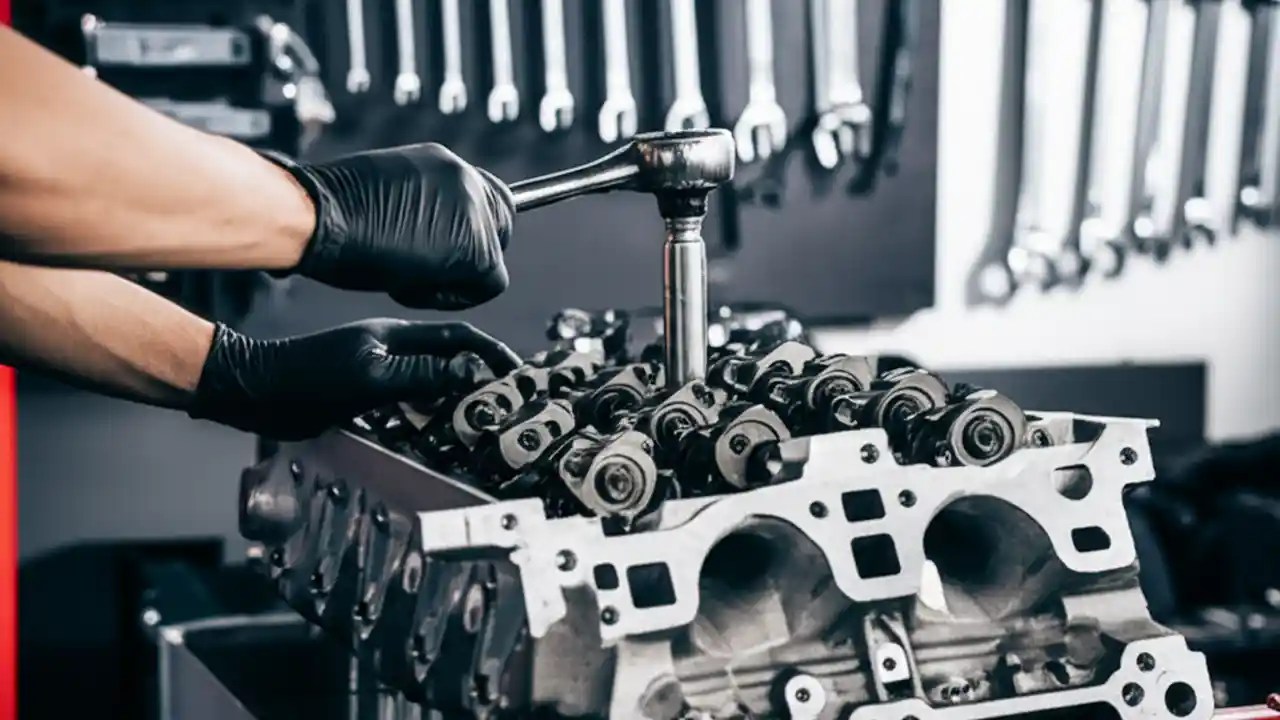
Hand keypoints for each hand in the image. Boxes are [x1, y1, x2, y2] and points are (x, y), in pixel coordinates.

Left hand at [188, 319, 520, 439]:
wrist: (255, 393)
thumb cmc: (306, 380)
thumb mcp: (370, 377)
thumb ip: (420, 374)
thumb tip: (468, 371)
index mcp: (397, 337)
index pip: (459, 338)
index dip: (491, 353)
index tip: (516, 374)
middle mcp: (391, 350)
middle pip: (449, 359)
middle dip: (481, 377)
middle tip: (505, 404)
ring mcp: (377, 370)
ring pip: (430, 381)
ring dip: (455, 398)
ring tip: (477, 422)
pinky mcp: (363, 393)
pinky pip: (408, 401)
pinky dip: (427, 415)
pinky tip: (432, 434)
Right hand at [271, 144, 513, 309]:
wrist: (315, 217)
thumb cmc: (327, 215)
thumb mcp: (381, 197)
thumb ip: (415, 207)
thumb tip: (425, 233)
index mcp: (440, 161)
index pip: (483, 195)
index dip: (470, 228)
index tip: (445, 248)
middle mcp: (464, 177)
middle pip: (501, 223)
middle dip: (470, 253)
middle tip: (425, 269)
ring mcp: (474, 212)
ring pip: (491, 259)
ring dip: (452, 277)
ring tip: (403, 274)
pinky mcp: (477, 249)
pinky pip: (487, 286)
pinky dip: (452, 296)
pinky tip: (410, 286)